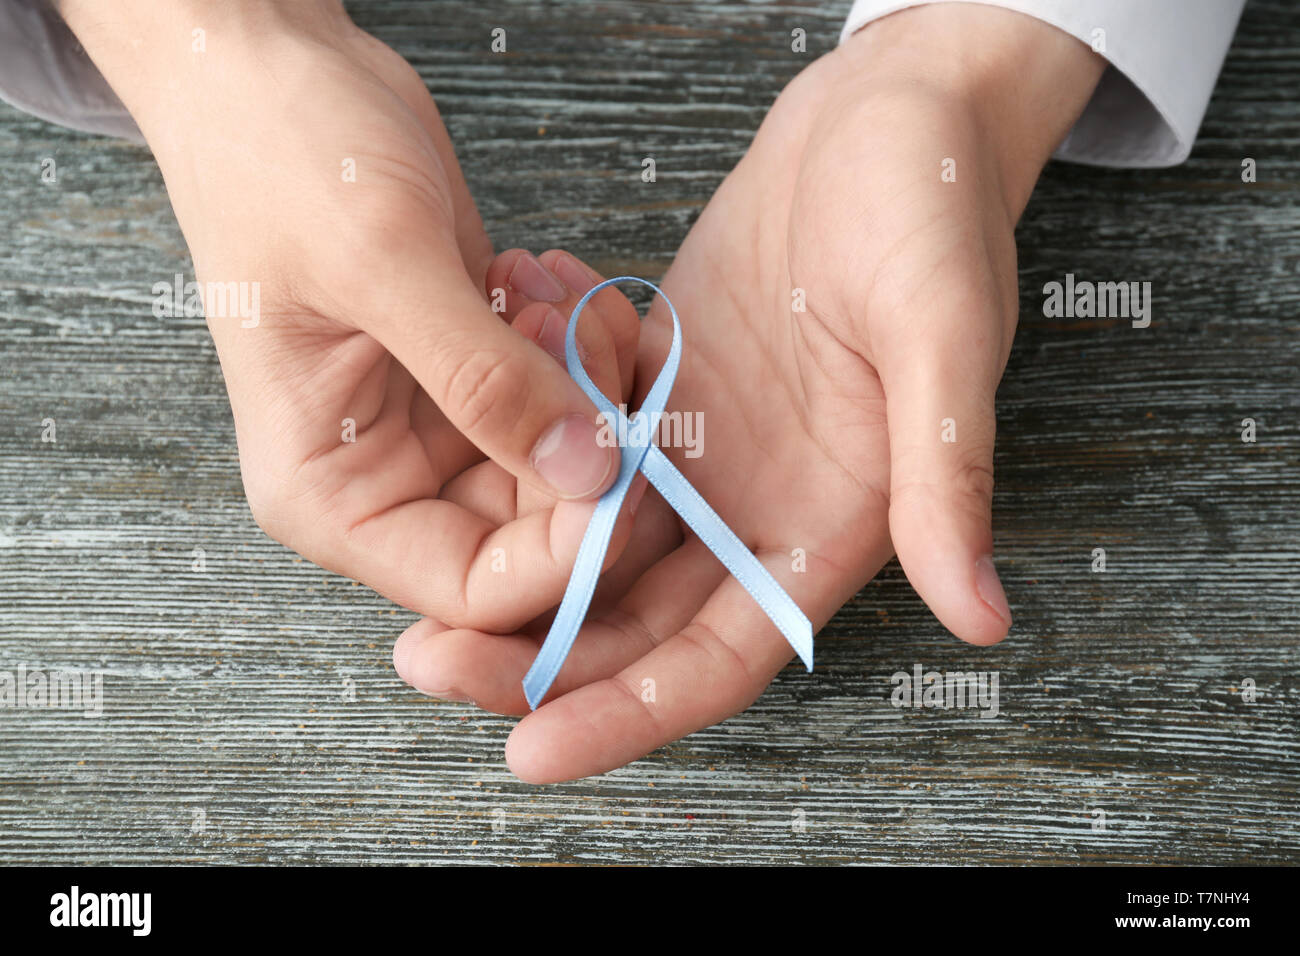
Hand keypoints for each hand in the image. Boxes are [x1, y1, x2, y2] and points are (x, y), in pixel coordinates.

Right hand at [57, 0, 643, 628]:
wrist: (275, 76)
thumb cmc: (278, 159)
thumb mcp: (382, 265)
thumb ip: (485, 381)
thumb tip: (589, 475)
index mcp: (333, 494)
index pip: (470, 588)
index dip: (561, 555)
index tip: (626, 474)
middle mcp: (387, 479)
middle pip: (534, 533)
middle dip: (588, 446)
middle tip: (585, 339)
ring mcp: (440, 428)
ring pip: (565, 461)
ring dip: (588, 379)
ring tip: (553, 290)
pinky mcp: (480, 373)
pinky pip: (567, 397)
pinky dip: (584, 345)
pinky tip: (552, 278)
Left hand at [393, 4, 1103, 780]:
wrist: (890, 114)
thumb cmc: (935, 210)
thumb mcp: (944, 334)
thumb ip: (945, 473)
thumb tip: (982, 613)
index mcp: (831, 521)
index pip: (721, 654)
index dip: (630, 711)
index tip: (531, 749)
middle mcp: (758, 504)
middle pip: (638, 620)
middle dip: (537, 658)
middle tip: (431, 667)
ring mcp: (706, 449)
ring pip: (593, 548)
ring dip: (511, 575)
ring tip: (414, 599)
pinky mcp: (664, 389)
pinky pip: (580, 452)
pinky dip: (524, 462)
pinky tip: (458, 451)